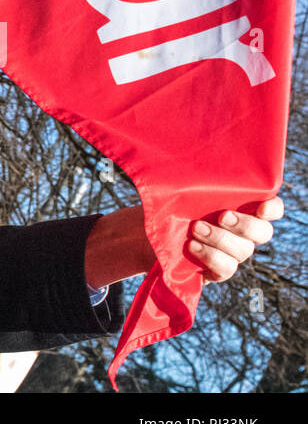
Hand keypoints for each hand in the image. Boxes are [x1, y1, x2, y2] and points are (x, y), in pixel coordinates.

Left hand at [85, 198, 282, 288]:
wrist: (149, 232)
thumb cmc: (171, 203)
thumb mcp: (184, 188)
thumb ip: (197, 179)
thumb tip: (186, 153)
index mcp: (241, 207)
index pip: (271, 208)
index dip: (273, 209)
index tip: (261, 207)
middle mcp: (243, 232)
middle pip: (263, 233)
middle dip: (245, 225)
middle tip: (222, 216)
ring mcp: (233, 253)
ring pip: (243, 251)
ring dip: (220, 239)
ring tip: (195, 228)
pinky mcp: (218, 270)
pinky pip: (226, 269)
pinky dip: (211, 257)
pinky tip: (192, 247)